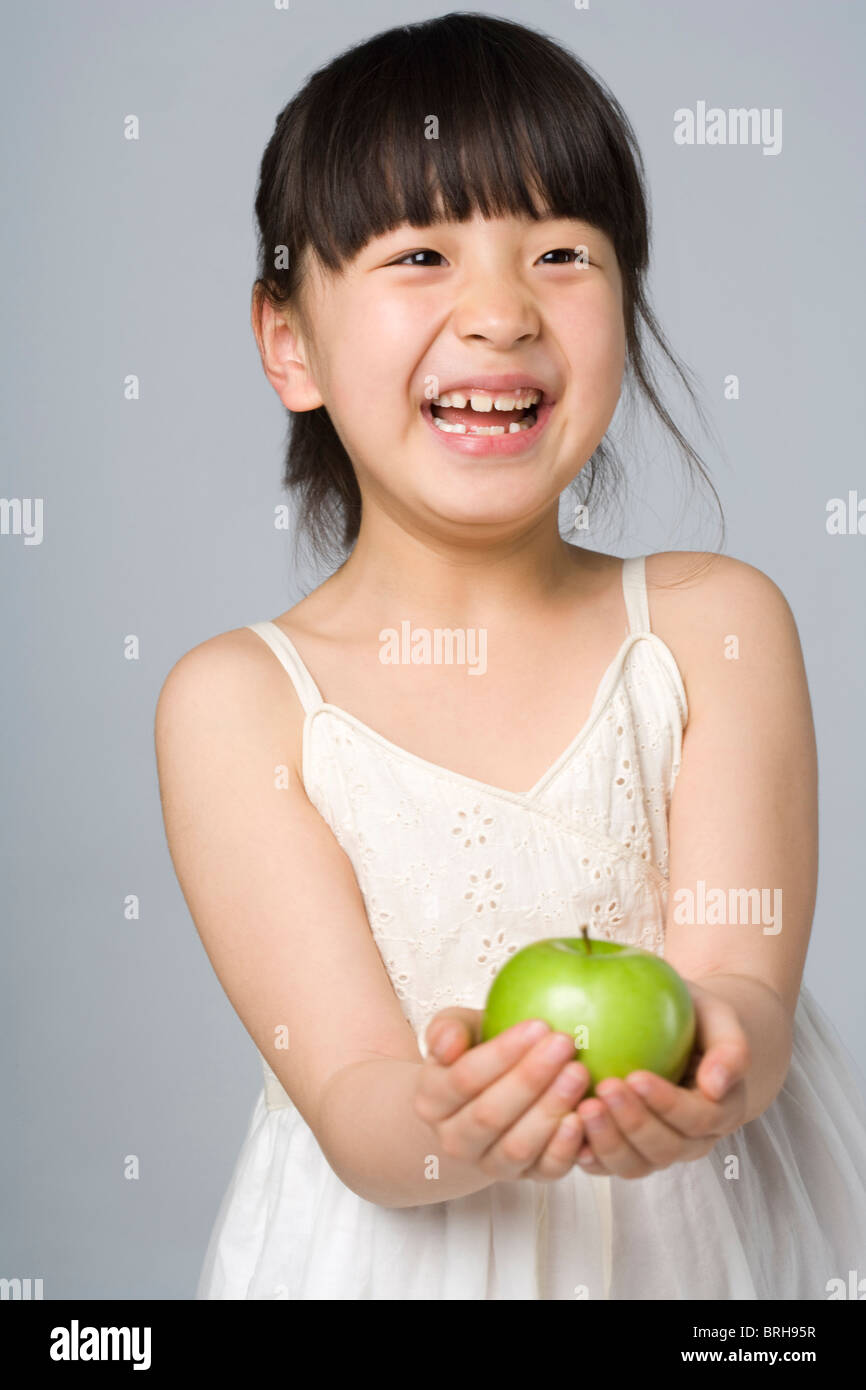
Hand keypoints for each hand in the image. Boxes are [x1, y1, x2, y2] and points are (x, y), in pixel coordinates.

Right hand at [414, 1007, 592, 1181]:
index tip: (539, 1025)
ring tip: (579, 1072)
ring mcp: (489, 1164)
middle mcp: (454, 1140)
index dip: (502, 1054)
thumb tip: (449, 1044)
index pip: (464, 1078)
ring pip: (517, 1147)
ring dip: (550, 1110)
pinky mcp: (525, 1178)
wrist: (483, 1101)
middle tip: (565, 1044)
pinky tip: (582, 1117)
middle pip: (490, 1115)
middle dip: (530, 1078)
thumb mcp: (456, 1031)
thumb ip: (447, 1030)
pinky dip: (565, 1148)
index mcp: (431, 1100)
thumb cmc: (474, 1054)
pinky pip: (544, 1170)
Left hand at [572, 979, 750, 1178]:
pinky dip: (586, 1154)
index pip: (697, 1118)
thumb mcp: (720, 1018)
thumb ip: (731, 1047)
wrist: (680, 1036)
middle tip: (603, 1088)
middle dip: (633, 1123)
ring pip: (635, 1165)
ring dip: (608, 1142)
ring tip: (582, 1109)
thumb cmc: (697, 1019)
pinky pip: (606, 1165)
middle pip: (665, 1149)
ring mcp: (656, 1151)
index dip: (666, 1104)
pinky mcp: (625, 1152)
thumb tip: (716, 1085)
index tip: (635, 1077)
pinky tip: (565, 1128)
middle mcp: (690, 1140)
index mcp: (719, 1111)